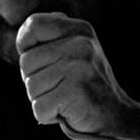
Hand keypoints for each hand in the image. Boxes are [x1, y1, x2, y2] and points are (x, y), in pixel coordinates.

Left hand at [16, 13, 139, 138]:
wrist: (115, 115)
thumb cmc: (84, 84)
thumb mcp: (73, 52)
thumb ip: (50, 38)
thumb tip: (25, 32)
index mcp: (79, 30)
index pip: (34, 25)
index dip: (25, 44)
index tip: (39, 60)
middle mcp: (81, 44)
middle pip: (26, 61)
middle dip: (34, 79)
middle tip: (59, 85)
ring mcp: (78, 67)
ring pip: (31, 86)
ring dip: (41, 98)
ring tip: (64, 97)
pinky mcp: (74, 92)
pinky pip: (39, 107)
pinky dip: (47, 115)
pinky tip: (66, 110)